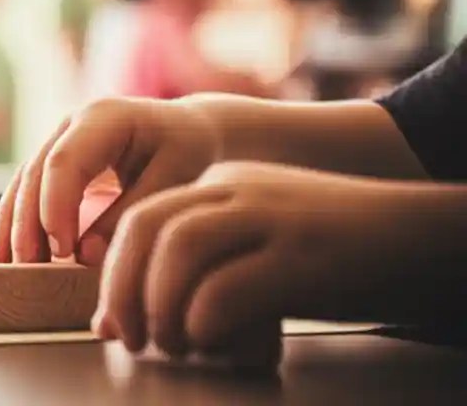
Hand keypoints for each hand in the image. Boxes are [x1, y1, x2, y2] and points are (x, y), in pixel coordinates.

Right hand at [0, 97, 220, 264]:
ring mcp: (59, 140)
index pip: (64, 162)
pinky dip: (16, 222)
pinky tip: (5, 254)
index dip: (55, 207)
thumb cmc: (189, 151)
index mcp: (103, 117)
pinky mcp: (56, 162)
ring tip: (6, 266)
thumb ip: (129, 214)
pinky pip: (28, 191)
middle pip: (36, 172)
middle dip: (27, 222)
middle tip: (28, 266)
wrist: (191, 129)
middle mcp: (72, 124)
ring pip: (24, 182)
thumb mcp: (173, 179)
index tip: (62, 252)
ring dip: (13, 225)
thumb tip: (82, 256)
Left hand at [94, 162, 398, 367]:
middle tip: (130, 339)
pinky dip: (202, 320)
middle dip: (124, 290)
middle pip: (148, 227)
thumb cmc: (333, 257)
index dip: (114, 275)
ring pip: (179, 247)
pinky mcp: (303, 252)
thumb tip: (136, 315)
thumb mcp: (258, 246)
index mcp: (220, 184)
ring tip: (171, 346)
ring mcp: (272, 215)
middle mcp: (238, 189)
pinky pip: (226, 285)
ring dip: (160, 305)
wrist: (418, 236)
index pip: (142, 219)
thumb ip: (205, 267)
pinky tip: (209, 342)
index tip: (111, 322)